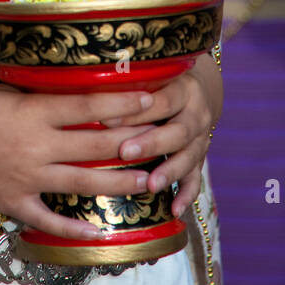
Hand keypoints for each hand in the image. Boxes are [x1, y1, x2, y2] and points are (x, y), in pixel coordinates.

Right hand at [0, 82, 169, 240]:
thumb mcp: (0, 91)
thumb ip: (35, 96)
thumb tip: (67, 91)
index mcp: (33, 113)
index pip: (88, 106)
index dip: (122, 102)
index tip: (149, 97)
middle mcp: (36, 146)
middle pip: (96, 145)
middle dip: (133, 142)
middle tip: (162, 139)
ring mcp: (27, 177)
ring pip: (83, 182)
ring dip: (119, 183)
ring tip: (148, 181)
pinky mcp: (13, 202)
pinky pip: (49, 218)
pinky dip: (73, 225)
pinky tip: (96, 229)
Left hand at [97, 54, 220, 217]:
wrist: (197, 91)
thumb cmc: (160, 82)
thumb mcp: (152, 76)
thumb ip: (127, 83)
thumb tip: (83, 84)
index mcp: (182, 88)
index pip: (162, 100)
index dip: (135, 110)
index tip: (107, 120)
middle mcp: (196, 113)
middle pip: (178, 131)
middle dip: (151, 143)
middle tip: (125, 152)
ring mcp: (201, 138)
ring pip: (188, 157)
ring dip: (169, 172)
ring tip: (151, 186)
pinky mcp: (199, 158)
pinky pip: (196, 178)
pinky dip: (186, 194)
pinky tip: (175, 209)